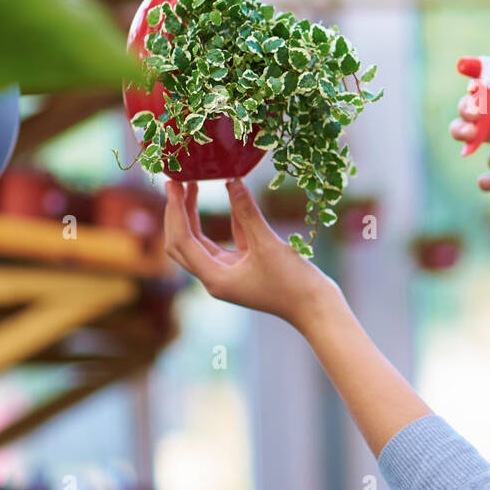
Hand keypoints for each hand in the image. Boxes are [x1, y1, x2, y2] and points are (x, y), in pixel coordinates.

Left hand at [162, 178, 346, 330]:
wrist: (316, 308)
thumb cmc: (292, 283)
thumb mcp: (268, 245)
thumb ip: (248, 212)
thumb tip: (232, 181)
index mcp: (214, 278)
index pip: (183, 240)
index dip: (176, 209)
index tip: (173, 183)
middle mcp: (216, 277)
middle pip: (183, 243)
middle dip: (177, 213)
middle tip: (176, 182)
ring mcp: (229, 272)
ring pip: (201, 241)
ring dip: (194, 215)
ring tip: (193, 185)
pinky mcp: (245, 267)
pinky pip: (227, 240)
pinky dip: (226, 220)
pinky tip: (230, 196)